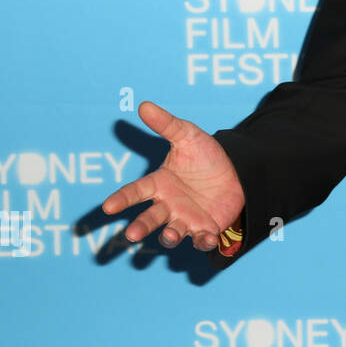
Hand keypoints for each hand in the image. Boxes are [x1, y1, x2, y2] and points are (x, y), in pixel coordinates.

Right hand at [102, 101, 245, 250]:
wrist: (236, 170)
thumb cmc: (206, 155)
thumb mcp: (187, 136)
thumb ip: (166, 125)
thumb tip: (143, 105)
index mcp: (159, 183)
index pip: (135, 192)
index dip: (122, 199)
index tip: (108, 207)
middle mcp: (169, 204)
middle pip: (150, 218)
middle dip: (140, 227)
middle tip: (132, 235)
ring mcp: (186, 218)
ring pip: (172, 233)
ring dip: (169, 237)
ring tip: (169, 235)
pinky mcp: (205, 228)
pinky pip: (202, 239)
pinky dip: (203, 241)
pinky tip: (207, 238)